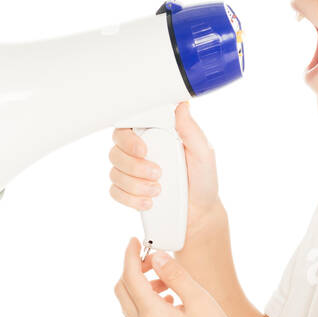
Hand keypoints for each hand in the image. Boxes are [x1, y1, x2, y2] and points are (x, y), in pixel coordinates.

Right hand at [109, 102, 222, 242]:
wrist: (200, 211)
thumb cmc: (203, 179)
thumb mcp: (203, 153)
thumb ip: (190, 129)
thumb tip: (182, 105)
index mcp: (154, 136)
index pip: (127, 128)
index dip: (128, 139)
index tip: (143, 151)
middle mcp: (139, 151)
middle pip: (115, 151)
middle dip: (134, 166)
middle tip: (157, 173)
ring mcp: (131, 172)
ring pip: (114, 173)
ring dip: (135, 184)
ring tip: (158, 190)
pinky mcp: (128, 191)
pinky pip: (115, 192)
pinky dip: (131, 198)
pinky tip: (149, 202)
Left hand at [113, 237, 248, 316]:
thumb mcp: (199, 299)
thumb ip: (175, 275)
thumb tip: (155, 256)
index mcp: (151, 315)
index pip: (130, 277)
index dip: (129, 256)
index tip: (134, 241)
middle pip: (122, 292)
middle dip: (133, 271)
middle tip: (152, 260)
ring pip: (129, 308)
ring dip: (141, 289)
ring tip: (167, 284)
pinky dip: (146, 306)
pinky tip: (172, 304)